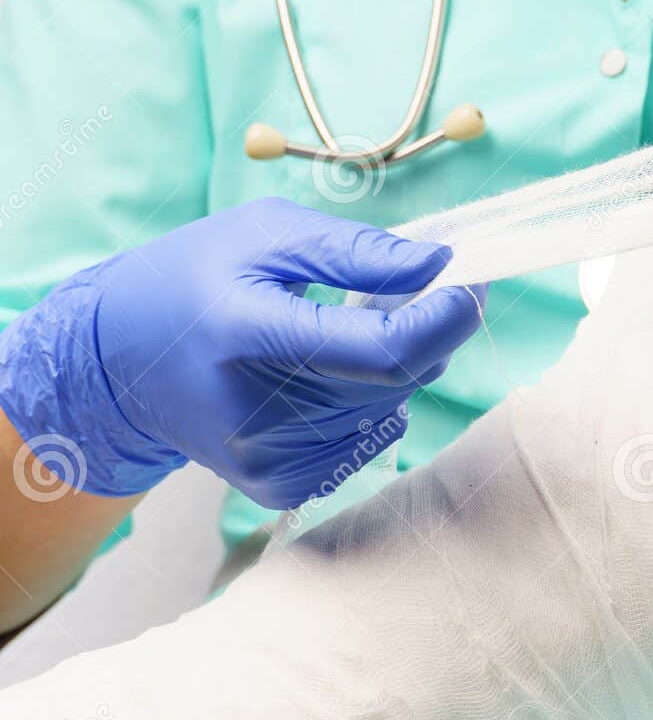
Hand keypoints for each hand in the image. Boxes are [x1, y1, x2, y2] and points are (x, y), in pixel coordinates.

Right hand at [0, 197, 481, 508]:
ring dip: (393, 369)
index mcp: (250, 334)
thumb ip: (358, 250)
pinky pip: (367, 441)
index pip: (385, 351)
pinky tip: (320, 380)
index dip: (446, 319)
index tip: (471, 282)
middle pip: (398, 381)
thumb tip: (441, 264)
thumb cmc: (195, 278)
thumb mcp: (266, 234)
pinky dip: (368, 406)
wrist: (116, 361)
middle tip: (404, 292)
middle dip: (426, 332)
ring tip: (338, 334)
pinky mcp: (278, 485)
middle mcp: (258, 411)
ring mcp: (267, 458)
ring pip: (391, 411)